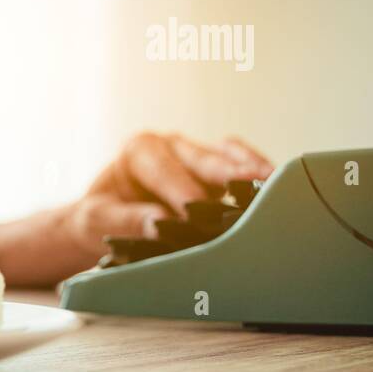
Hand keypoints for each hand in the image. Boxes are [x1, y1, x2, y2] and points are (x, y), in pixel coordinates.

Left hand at [0, 132, 272, 285]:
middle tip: (252, 187)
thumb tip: (159, 223)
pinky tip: (277, 191)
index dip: (181, 190)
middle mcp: (173, 147)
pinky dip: (258, 179)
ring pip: (230, 158)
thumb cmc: (97, 217)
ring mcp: (200, 160)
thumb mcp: (95, 220)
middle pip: (204, 158)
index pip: (165, 169)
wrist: (102, 222)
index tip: (194, 211)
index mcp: (140, 149)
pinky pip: (244, 170)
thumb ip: (124, 220)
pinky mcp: (219, 178)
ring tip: (276, 184)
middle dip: (227, 173)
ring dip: (252, 171)